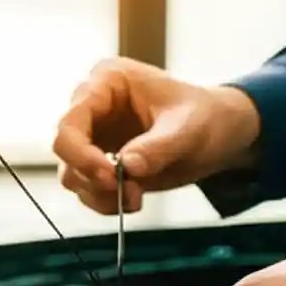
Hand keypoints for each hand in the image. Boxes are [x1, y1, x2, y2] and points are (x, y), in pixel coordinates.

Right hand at [54, 57, 260, 213]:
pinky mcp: (103, 162)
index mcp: (107, 82)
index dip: (81, 154)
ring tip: (136, 197)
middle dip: (93, 177)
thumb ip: (157, 147)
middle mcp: (93, 107)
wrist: (220, 133)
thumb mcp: (188, 129)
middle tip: (128, 192)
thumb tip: (127, 167)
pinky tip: (133, 199)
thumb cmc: (205, 116)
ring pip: (73, 174)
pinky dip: (106, 202)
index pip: (70, 122)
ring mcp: (96, 136)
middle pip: (65, 150)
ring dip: (100, 195)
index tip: (110, 177)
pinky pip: (89, 189)